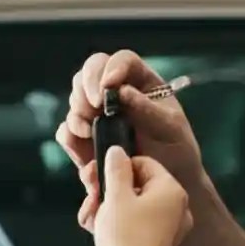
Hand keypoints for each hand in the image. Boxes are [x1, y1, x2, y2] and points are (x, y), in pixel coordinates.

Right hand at [57, 51, 203, 230]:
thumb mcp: (171, 129)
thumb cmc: (177, 150)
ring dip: (78, 113)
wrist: (168, 185)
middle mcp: (116, 93)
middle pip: (89, 72)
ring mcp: (98, 114)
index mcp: (141, 82)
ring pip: (75, 99)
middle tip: (95, 108)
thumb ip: (148, 110)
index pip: (122, 61)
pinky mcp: (86, 139)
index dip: (112, 67)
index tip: (109, 86)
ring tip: (90, 131)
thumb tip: (123, 93)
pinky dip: (70, 138)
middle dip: (87, 87)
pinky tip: (85, 151)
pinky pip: (67, 132)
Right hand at [92, 146, 193, 245]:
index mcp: (173, 190)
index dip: (118, 168)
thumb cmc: (125, 237)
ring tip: (92, 218)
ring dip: (108, 209)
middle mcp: (177, 208)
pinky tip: (97, 231)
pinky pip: (135, 226)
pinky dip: (116, 226)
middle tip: (91, 198)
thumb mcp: (115, 195)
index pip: (144, 163)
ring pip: (132, 207)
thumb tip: (117, 151)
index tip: (98, 177)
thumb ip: (115, 168)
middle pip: (137, 186)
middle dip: (109, 192)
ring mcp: (169, 229)